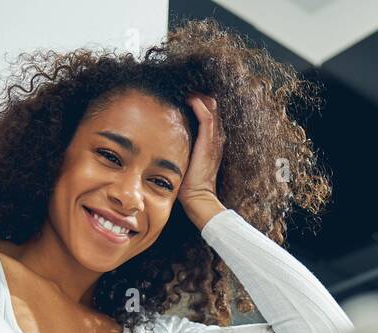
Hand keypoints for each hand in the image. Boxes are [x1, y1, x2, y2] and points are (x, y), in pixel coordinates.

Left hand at [178, 93, 225, 229]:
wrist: (197, 197)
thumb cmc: (187, 183)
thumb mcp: (183, 160)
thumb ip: (179, 148)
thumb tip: (162, 139)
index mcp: (210, 141)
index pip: (208, 113)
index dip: (197, 102)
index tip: (182, 97)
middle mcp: (215, 137)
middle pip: (211, 106)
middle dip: (197, 95)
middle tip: (181, 91)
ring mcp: (213, 138)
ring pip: (210, 106)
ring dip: (197, 96)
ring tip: (183, 91)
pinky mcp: (209, 141)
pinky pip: (206, 115)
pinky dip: (198, 104)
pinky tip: (187, 99)